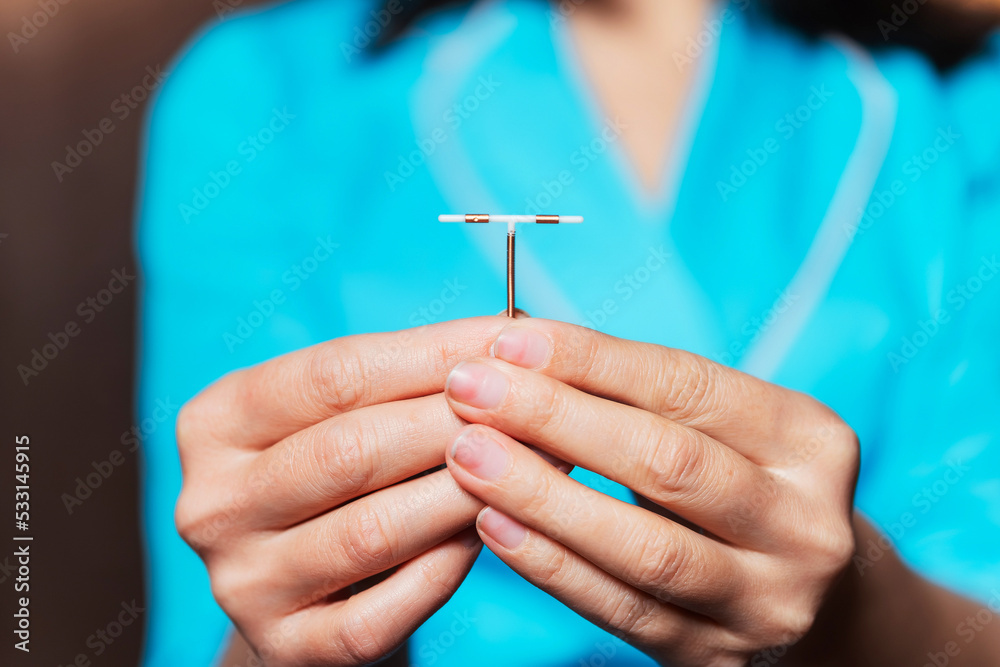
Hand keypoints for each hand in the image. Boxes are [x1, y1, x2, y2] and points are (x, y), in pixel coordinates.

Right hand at [175, 318, 509, 665]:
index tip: (509, 339)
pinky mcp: (287, 646)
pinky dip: (445, 568)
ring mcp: (243, 582)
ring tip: (529, 464)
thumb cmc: (341, 477)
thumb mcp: (342, 413)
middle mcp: (213, 502)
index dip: (432, 353)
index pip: (334, 374)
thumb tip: (510, 336)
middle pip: (352, 449)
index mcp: (216, 421)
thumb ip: (406, 377)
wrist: (310, 586)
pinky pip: (382, 609)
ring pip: (372, 530)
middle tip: (531, 406)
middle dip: (455, 422)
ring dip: (464, 492)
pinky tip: (491, 532)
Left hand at [442, 318, 858, 665]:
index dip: (592, 360)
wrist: (814, 600)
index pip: (687, 386)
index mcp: (811, 440)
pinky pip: (622, 610)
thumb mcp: (723, 432)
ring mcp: (770, 601)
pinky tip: (493, 526)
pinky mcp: (719, 658)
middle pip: (667, 461)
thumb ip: (641, 398)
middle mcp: (807, 523)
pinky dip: (552, 565)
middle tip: (470, 390)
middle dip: (556, 418)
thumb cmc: (740, 486)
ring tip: (468, 454)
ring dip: (543, 495)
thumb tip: (522, 355)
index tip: (508, 342)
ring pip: (643, 546)